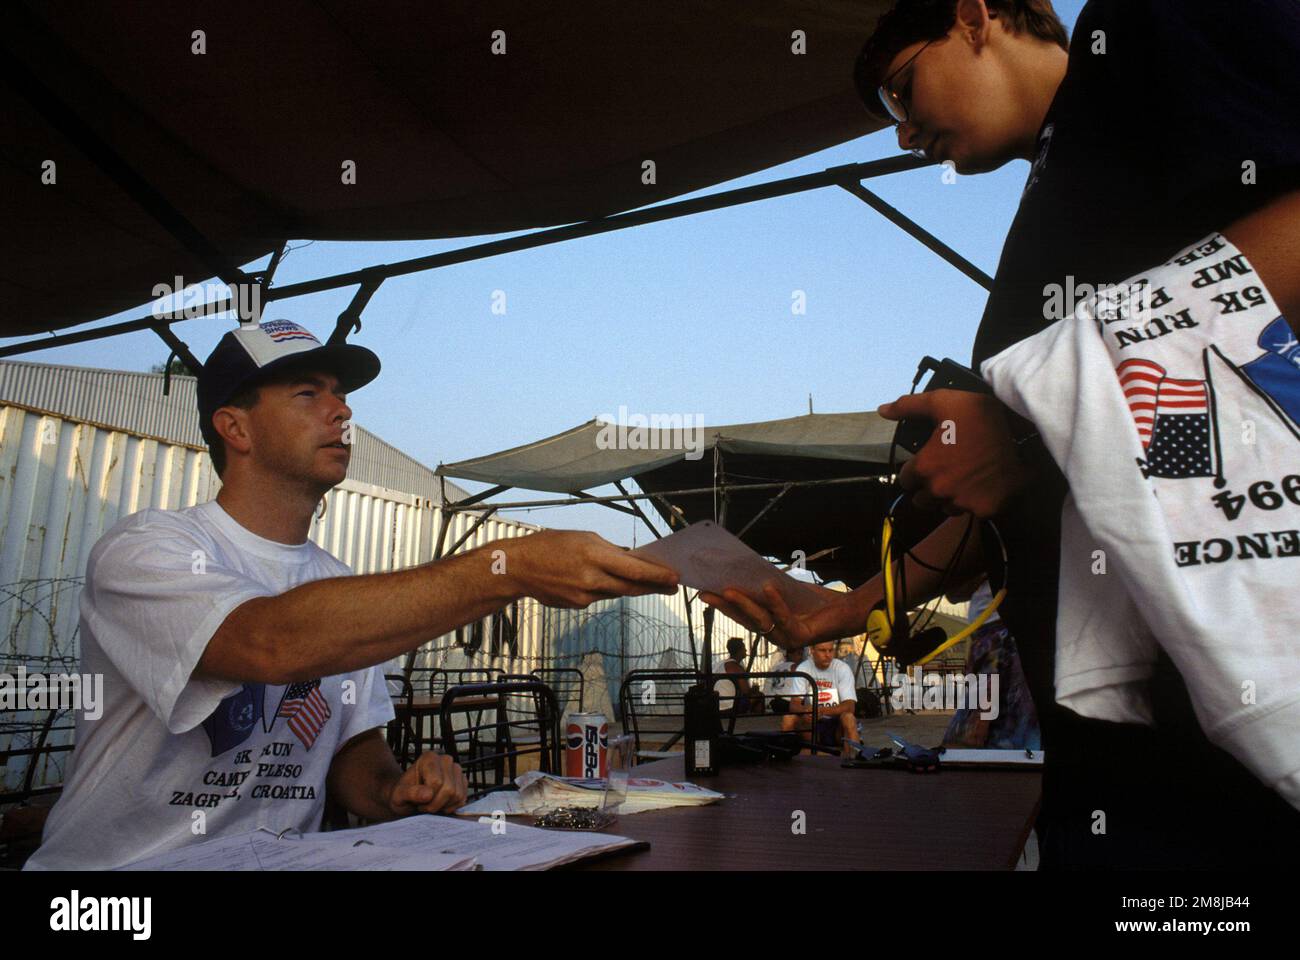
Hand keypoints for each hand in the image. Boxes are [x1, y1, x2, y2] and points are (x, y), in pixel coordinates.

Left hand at [386, 752, 467, 815]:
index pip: (437, 782)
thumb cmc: (402, 794)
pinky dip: (451, 807)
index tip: (417, 802)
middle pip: (449, 789)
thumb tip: (428, 795)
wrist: (408, 796)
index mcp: (429, 758)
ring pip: (457, 795)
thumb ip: (410, 793)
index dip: (428, 798)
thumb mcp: (399, 795)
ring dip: (443, 806)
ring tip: (431, 804)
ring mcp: (456, 769)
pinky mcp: (463, 780)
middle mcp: (445, 760)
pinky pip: (463, 798)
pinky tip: (440, 805)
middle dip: (436, 804)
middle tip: (424, 806)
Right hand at [504, 530, 677, 607]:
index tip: (674, 577)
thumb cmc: (550, 546)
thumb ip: (607, 551)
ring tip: (645, 583)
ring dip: (630, 587)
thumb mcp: (582, 538)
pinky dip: (603, 588)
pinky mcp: (577, 605)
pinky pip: (598, 597)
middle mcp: (590, 578)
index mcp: (593, 554)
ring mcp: (583, 595)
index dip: (656, 575)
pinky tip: (596, 580)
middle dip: (653, 586)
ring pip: (615, 592)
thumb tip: (630, 561)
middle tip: (671, 586)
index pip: (633, 568)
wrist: (518, 568)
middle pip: (630, 586)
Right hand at [700, 580, 853, 650]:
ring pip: (760, 621)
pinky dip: (775, 602)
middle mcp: (775, 636)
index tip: (704, 592)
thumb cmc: (816, 601)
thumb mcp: (787, 590)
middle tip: (705, 593)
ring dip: (744, 604)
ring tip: (728, 589)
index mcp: (770, 626)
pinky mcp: (800, 637)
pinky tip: (768, 587)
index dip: (723, 605)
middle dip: (724, 606)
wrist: (846, 610)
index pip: (742, 616)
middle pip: (745, 620)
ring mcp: (786, 639)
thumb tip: (744, 569)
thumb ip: (767, 587)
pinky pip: (784, 618)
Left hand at [877, 390, 1031, 517]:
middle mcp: (939, 490)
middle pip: (921, 500)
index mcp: (924, 467)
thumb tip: (882, 410)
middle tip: (946, 471)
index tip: (928, 462)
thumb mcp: (942, 401)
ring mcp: (962, 502)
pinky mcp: (984, 510)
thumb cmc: (979, 415)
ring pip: (944, 509)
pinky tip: (982, 485)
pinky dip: (974, 502)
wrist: (1024, 431)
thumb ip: (909, 406)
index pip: (905, 480)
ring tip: (964, 478)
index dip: (915, 470)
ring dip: (949, 498)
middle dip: (928, 488)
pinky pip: (971, 512)